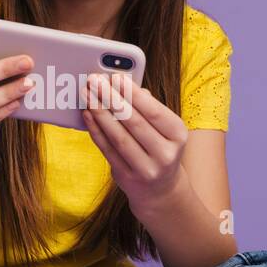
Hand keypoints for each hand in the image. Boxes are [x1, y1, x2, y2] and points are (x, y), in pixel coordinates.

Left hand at [81, 71, 189, 207]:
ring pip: (118, 136)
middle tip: (94, 80)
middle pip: (134, 122)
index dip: (133, 93)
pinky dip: (95, 130)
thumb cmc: (159, 147)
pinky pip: (107, 150)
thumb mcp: (164, 128)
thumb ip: (147, 107)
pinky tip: (87, 114)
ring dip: (100, 113)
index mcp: (178, 136)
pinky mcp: (127, 177)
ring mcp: (146, 169)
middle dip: (111, 98)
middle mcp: (165, 154)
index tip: (116, 76)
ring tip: (87, 94)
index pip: (154, 111)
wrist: (160, 189)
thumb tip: (124, 85)